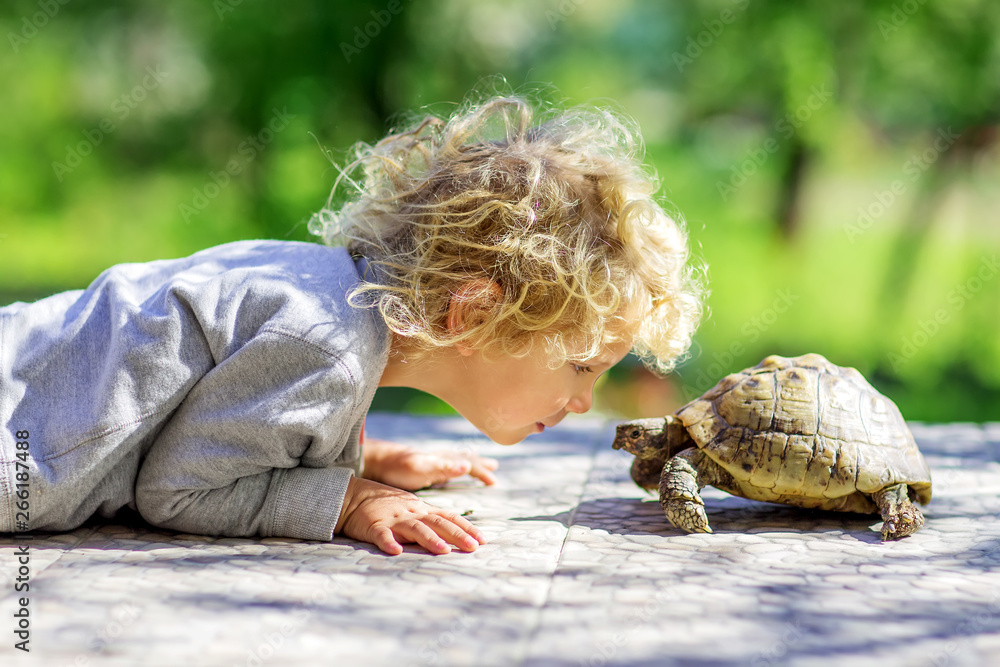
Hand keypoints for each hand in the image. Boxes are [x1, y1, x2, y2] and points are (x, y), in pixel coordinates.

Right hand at [335, 477, 485, 555]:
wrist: (354, 497)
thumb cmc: (387, 506)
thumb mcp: (412, 509)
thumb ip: (431, 520)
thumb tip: (456, 534)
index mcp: (422, 509)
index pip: (449, 517)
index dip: (466, 527)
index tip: (483, 540)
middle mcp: (411, 513)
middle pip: (437, 522)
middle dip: (457, 535)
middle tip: (474, 547)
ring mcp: (393, 519)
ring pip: (414, 528)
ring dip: (430, 539)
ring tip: (444, 551)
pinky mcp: (373, 526)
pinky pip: (381, 535)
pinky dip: (388, 542)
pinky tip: (395, 552)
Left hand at [363, 438, 498, 490]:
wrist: (375, 461)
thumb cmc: (396, 466)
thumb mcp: (419, 468)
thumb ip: (443, 467)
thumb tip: (467, 464)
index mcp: (441, 459)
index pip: (467, 463)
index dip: (481, 472)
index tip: (493, 481)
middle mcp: (439, 459)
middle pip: (465, 459)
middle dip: (480, 464)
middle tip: (494, 468)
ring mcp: (431, 462)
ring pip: (457, 461)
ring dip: (471, 464)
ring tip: (482, 465)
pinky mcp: (423, 469)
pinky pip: (447, 466)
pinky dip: (458, 466)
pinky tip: (455, 471)